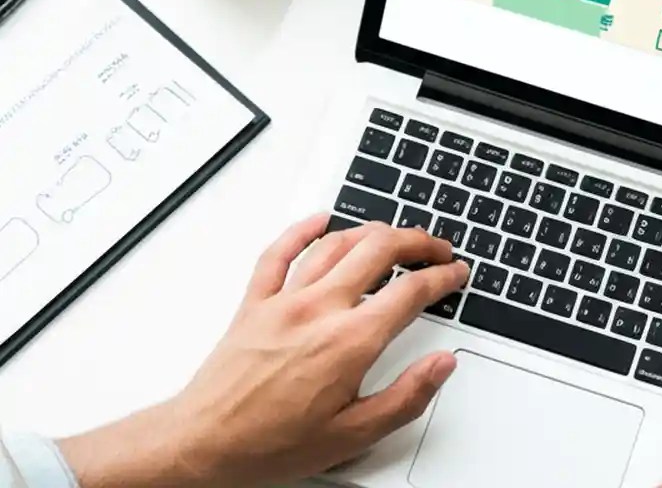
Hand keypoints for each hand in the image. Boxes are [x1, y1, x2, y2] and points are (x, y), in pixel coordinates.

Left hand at [57, 215, 468, 487]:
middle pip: (379, 250)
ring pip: (336, 244)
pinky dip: (302, 230)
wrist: (202, 445)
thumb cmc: (270, 445)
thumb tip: (442, 365)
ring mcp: (285, 301)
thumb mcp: (354, 435)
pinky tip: (320, 220)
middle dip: (417, 241)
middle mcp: (319, 311)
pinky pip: (279, 253)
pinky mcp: (254, 303)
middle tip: (435, 248)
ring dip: (373, 232)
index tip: (455, 273)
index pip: (411, 291)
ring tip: (394, 236)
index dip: (442, 276)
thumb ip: (406, 396)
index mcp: (350, 342)